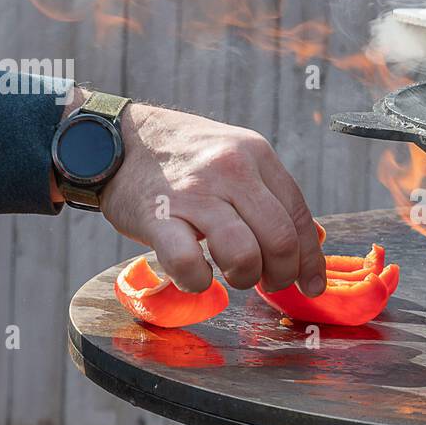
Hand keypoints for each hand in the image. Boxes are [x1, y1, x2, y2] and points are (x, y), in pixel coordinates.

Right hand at [91, 101, 325, 296]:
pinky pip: (189, 264)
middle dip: (280, 274)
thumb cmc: (182, 159)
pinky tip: (196, 276)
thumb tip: (309, 242)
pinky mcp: (157, 216)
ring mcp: (194, 193)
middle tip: (265, 281)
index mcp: (256, 155)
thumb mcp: (235, 157)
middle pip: (279, 240)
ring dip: (243, 278)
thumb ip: (270, 195)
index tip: (310, 285)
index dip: (309, 260)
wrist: (115, 139)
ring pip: (243, 255)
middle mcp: (230, 169)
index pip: (298, 216)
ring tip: (229, 274)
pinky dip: (198, 281)